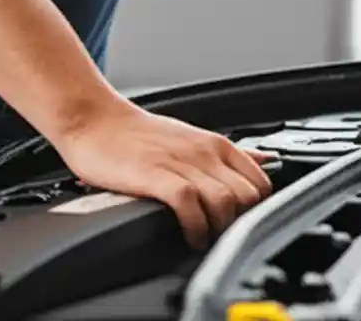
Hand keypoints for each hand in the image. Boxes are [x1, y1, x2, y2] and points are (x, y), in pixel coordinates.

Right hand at [50, 101, 272, 248]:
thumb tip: (264, 160)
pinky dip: (194, 228)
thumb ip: (229, 154)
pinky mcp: (157, 176)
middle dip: (240, 221)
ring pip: (225, 202)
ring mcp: (182, 164)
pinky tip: (189, 236)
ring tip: (206, 239)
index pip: (261, 181)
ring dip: (219, 229)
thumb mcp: (194, 138)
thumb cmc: (139, 134)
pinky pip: (190, 205)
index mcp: (217, 144)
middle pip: (248, 196)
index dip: (257, 207)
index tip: (243, 221)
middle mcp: (205, 152)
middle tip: (224, 235)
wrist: (96, 121)